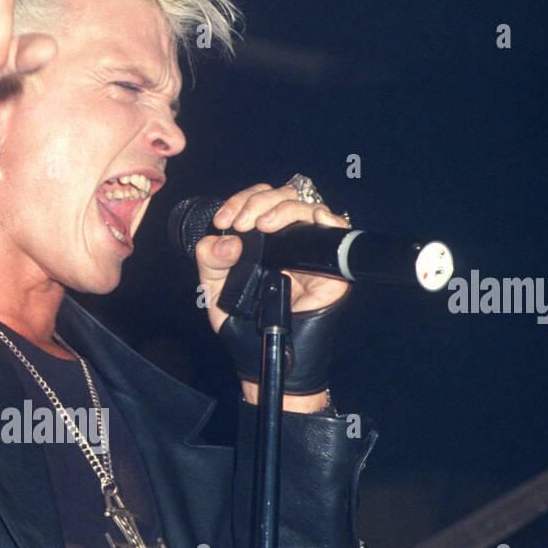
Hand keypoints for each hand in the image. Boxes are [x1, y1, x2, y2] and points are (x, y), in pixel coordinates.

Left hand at [194, 180, 350, 335]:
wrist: (260, 352)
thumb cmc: (242, 322)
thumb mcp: (214, 289)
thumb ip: (210, 261)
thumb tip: (228, 241)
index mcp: (260, 238)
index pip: (258, 200)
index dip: (241, 200)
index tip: (225, 220)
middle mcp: (286, 238)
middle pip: (284, 195)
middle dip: (260, 201)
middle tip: (242, 222)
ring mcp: (308, 249)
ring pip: (307, 207)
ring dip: (285, 208)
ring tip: (264, 225)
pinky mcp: (329, 265)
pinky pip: (336, 232)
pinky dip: (327, 219)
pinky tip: (312, 220)